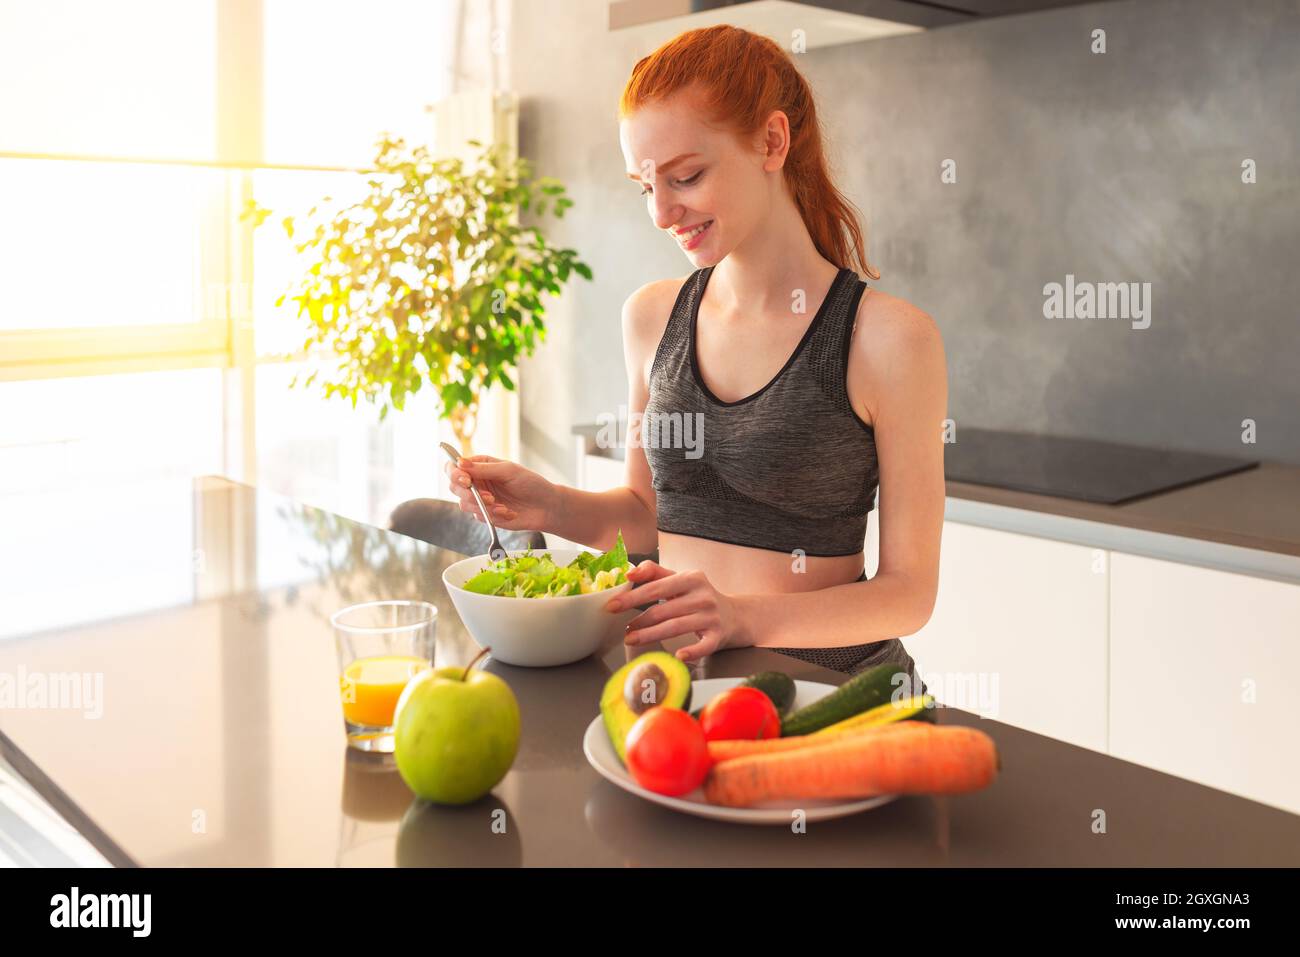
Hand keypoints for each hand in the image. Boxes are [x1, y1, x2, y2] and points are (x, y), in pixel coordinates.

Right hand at [445, 454, 557, 531]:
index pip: (455, 466)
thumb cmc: (531, 483)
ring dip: (482, 506)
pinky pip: (478, 516)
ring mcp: (479, 499)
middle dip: (468, 493)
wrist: (545, 507)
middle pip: (454, 486)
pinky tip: (508, 512)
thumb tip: (460, 462)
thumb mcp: (509, 471)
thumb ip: (484, 468)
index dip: (454, 473)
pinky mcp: (485, 514)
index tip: (466, 480)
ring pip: (463, 503)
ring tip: (502, 506)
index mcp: (480, 466)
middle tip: (488, 497)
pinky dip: (492, 515)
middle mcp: (477, 481)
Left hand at [604, 561, 750, 663]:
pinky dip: (692, 652)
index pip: (656, 587)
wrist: (735, 615)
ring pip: (676, 627)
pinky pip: (704, 646)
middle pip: (664, 610)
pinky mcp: (718, 636)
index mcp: (692, 578)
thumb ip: (655, 572)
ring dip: (651, 635)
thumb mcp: (681, 579)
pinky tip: (678, 656)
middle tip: (624, 630)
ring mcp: (711, 616)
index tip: (613, 605)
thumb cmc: (699, 597)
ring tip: (632, 639)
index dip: (633, 597)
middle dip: (640, 620)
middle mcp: (703, 596)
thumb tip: (629, 572)